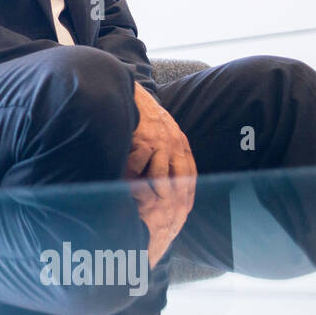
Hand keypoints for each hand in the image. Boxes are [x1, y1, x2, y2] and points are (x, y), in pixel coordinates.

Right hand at [126, 83, 196, 266]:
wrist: (134, 96)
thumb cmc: (146, 121)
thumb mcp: (165, 137)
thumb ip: (169, 157)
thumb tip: (169, 182)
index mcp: (182, 147)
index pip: (190, 177)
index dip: (187, 196)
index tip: (183, 214)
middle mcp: (175, 146)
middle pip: (179, 180)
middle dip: (173, 200)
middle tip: (165, 217)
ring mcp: (160, 144)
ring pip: (159, 176)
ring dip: (150, 190)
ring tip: (143, 205)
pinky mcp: (144, 141)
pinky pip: (138, 165)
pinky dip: (131, 173)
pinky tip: (125, 180)